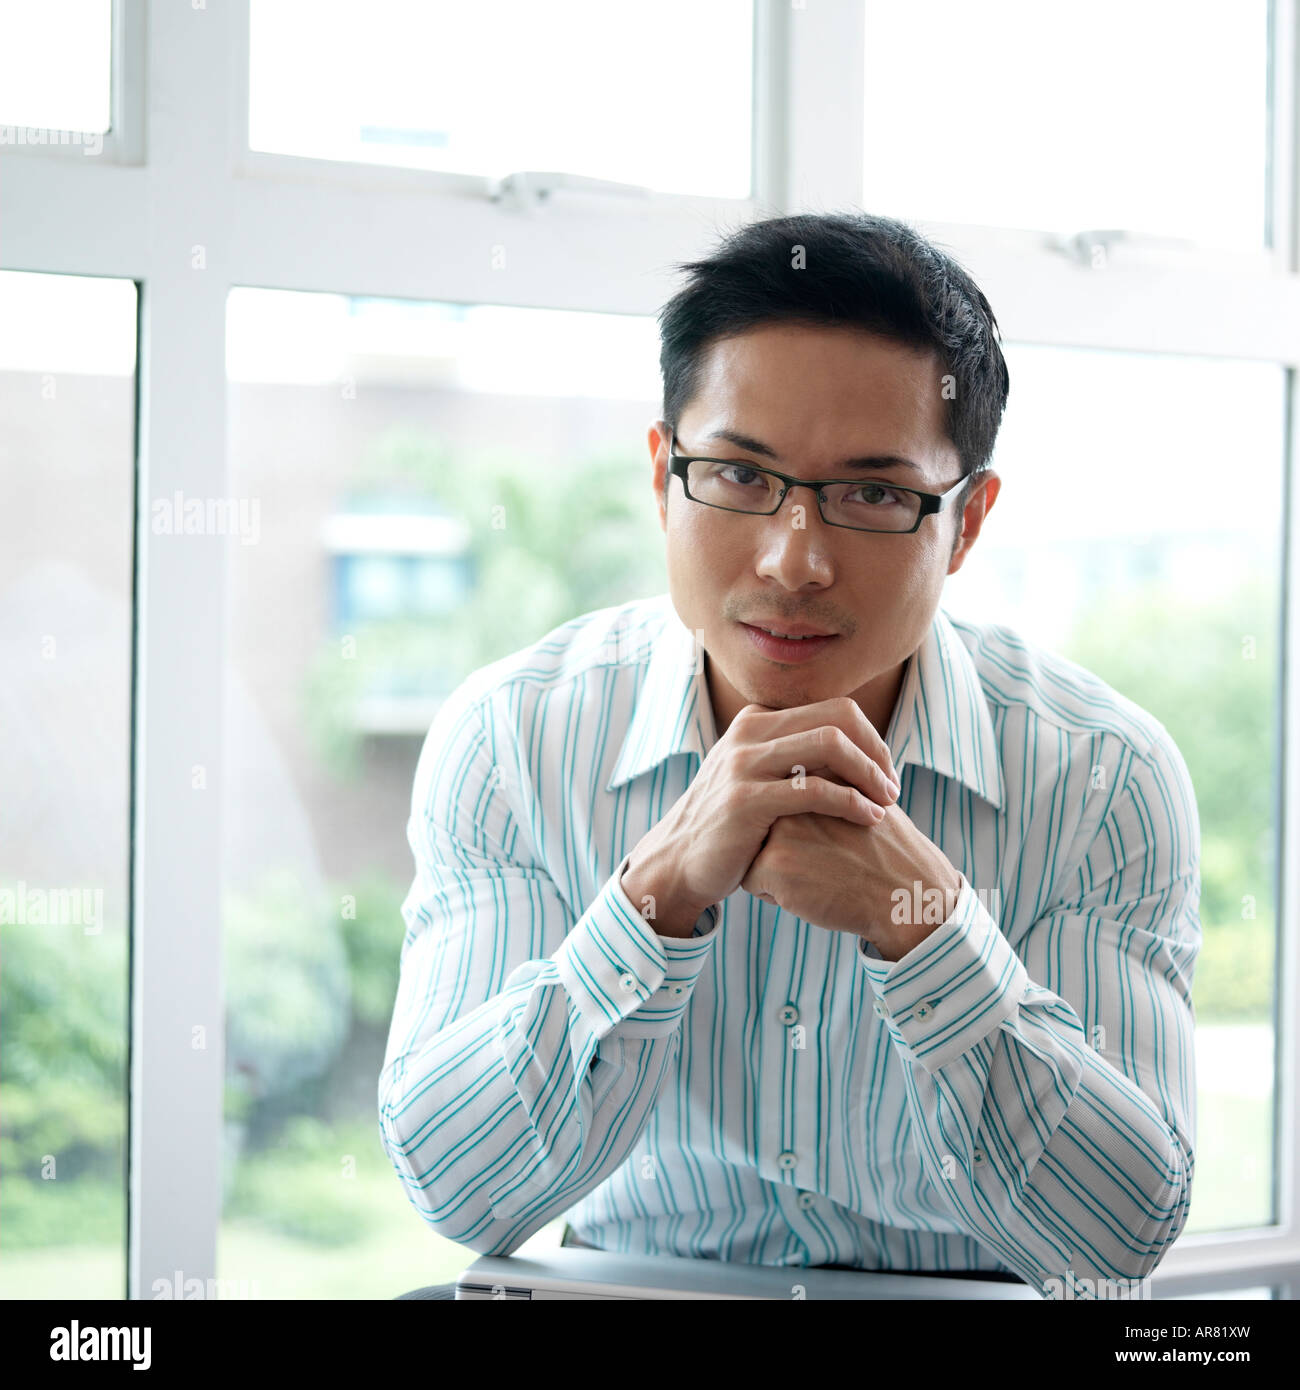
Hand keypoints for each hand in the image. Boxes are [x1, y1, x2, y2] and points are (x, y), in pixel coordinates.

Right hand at [622, 697, 900, 920]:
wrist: (679, 860)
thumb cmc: (730, 825)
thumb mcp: (755, 776)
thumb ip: (791, 757)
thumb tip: (851, 748)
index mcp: (757, 722)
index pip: (834, 710)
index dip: (871, 739)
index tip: (885, 773)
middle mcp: (750, 733)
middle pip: (837, 720)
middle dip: (876, 752)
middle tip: (892, 787)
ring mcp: (744, 764)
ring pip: (829, 745)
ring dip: (869, 773)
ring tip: (886, 801)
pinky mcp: (745, 800)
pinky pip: (813, 790)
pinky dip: (852, 802)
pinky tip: (870, 818)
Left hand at [740, 778, 963, 960]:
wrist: (906, 892)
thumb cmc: (882, 850)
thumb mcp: (858, 797)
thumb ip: (824, 782)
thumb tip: (789, 780)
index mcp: (810, 772)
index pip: (774, 802)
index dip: (798, 829)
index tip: (830, 841)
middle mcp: (791, 791)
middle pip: (759, 825)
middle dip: (783, 847)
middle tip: (825, 859)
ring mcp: (781, 825)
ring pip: (751, 852)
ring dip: (777, 869)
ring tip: (819, 873)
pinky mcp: (775, 861)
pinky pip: (751, 881)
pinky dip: (774, 894)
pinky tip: (811, 891)